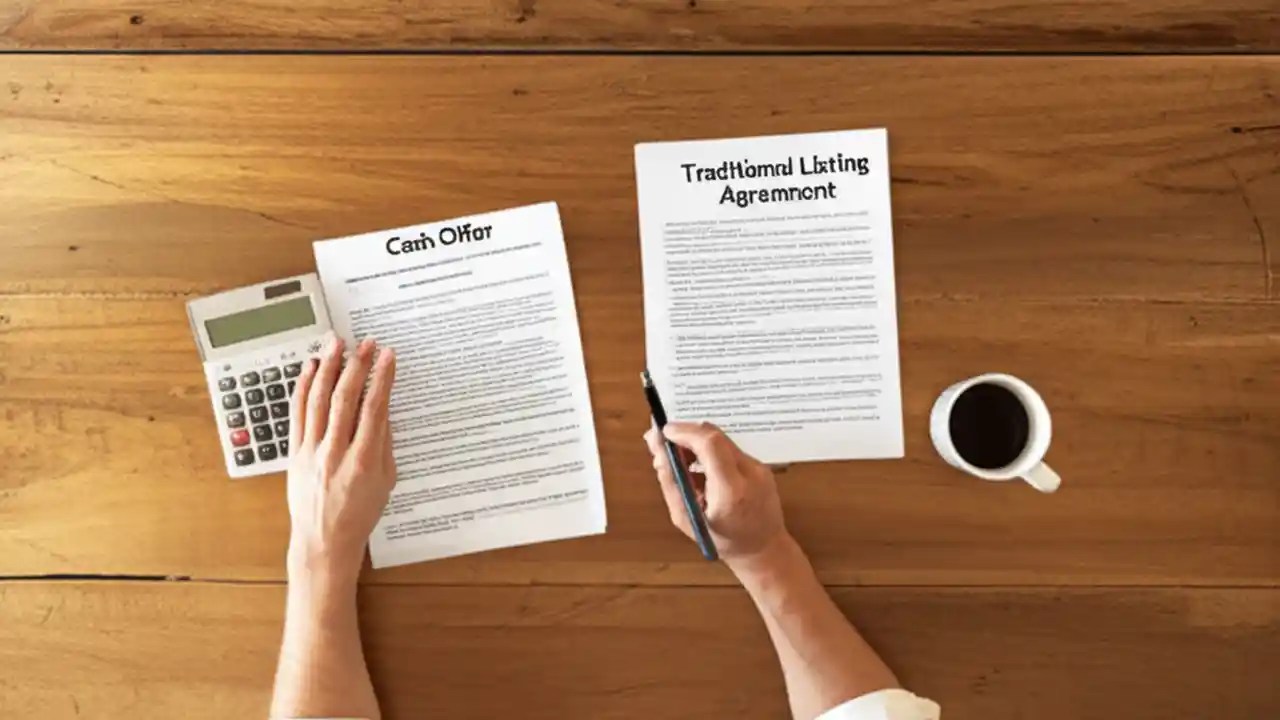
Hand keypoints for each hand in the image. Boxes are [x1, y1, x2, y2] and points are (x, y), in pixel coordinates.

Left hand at [286, 337, 396, 584]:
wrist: (324, 542)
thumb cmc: (359, 515)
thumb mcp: (386, 481)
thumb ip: (385, 443)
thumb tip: (383, 408)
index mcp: (363, 462)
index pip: (374, 409)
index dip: (382, 378)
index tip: (388, 356)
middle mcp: (335, 453)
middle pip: (344, 398)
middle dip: (357, 365)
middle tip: (366, 343)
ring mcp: (311, 452)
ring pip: (317, 399)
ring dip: (328, 367)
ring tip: (336, 343)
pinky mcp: (294, 453)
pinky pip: (297, 413)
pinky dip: (303, 387)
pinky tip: (311, 368)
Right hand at [644, 421, 790, 575]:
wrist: (764, 549)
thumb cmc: (722, 542)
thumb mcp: (687, 519)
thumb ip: (671, 483)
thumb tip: (658, 451)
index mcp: (731, 491)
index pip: (709, 444)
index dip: (684, 432)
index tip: (663, 432)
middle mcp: (750, 473)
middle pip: (714, 435)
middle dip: (685, 433)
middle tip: (663, 442)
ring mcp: (759, 467)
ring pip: (721, 440)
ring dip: (696, 442)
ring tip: (678, 459)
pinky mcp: (760, 465)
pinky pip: (729, 449)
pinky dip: (709, 452)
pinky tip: (698, 469)